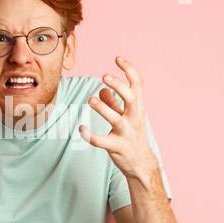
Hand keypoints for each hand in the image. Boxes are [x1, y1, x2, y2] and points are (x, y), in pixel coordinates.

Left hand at [79, 56, 159, 179]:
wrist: (142, 164)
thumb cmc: (133, 136)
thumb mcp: (127, 117)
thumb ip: (115, 104)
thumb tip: (102, 90)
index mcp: (138, 108)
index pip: (138, 84)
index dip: (129, 70)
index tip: (118, 58)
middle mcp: (134, 118)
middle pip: (131, 98)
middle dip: (119, 85)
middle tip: (104, 76)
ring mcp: (126, 133)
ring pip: (115, 118)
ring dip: (102, 108)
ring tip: (91, 99)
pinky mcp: (117, 147)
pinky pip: (101, 141)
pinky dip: (89, 135)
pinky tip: (81, 128)